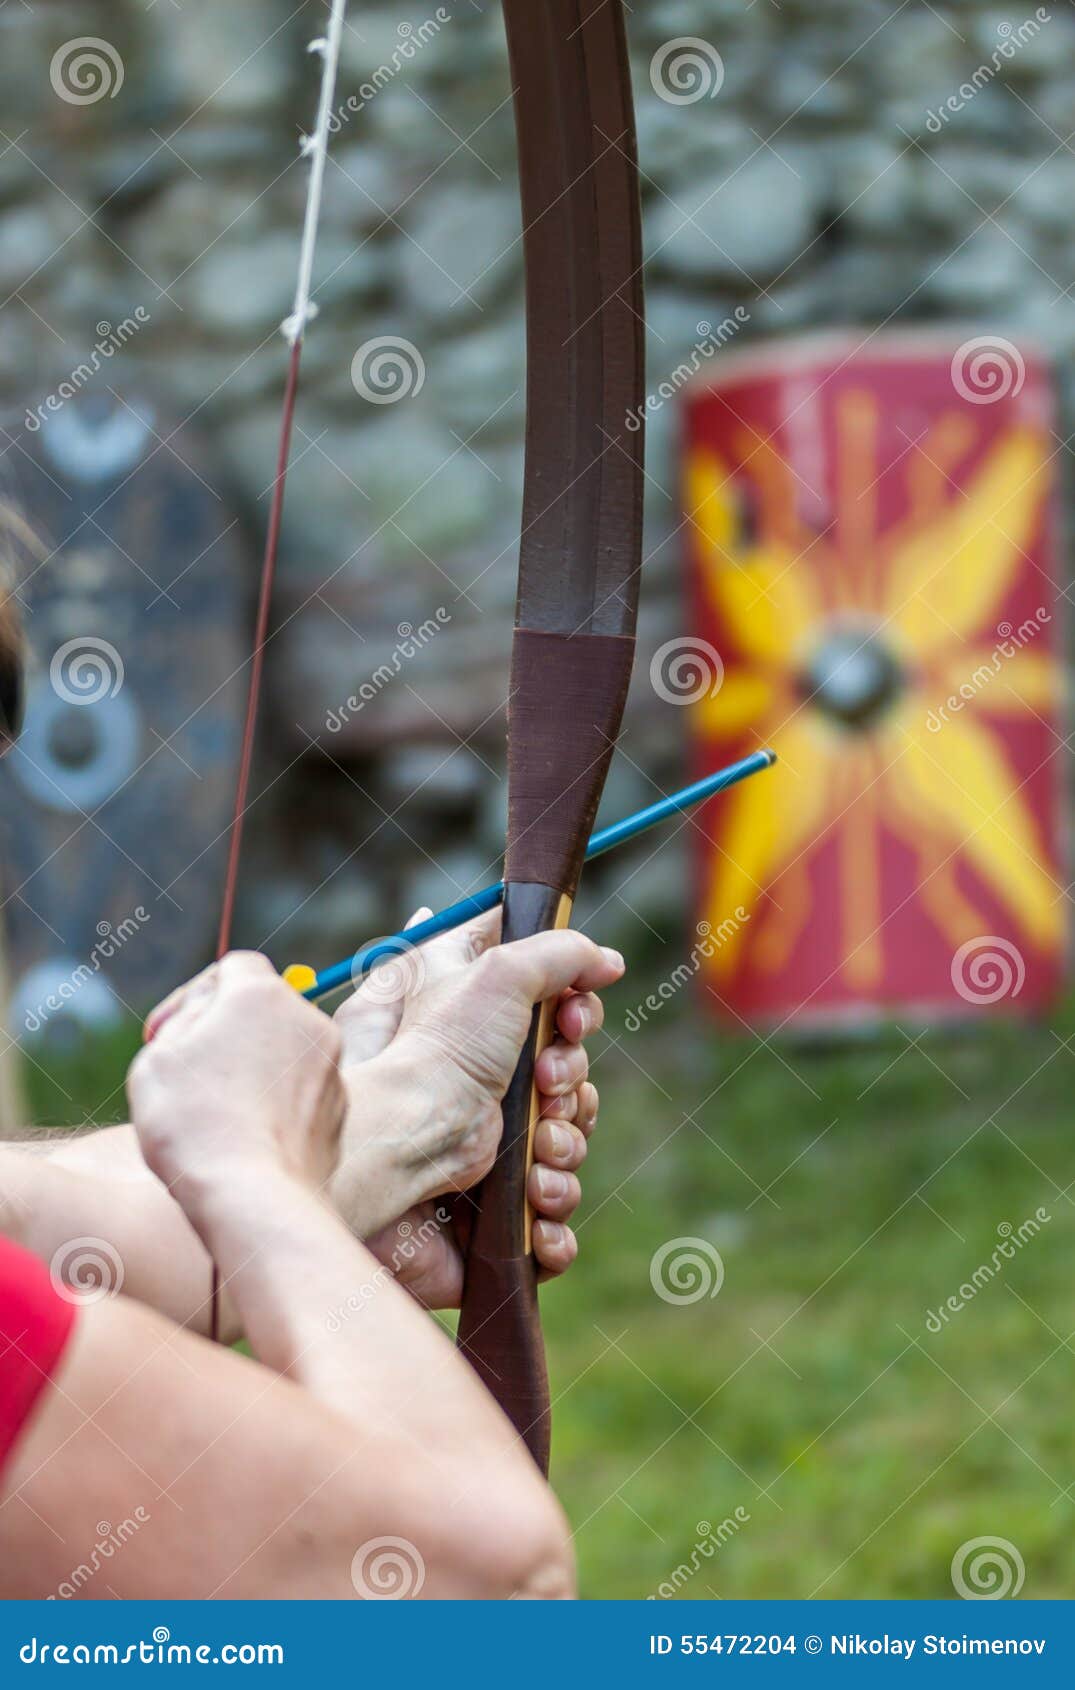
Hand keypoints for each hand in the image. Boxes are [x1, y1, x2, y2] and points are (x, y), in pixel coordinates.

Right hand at [129, 953, 345, 1224]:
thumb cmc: (193, 1123)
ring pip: (282, 1053)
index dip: (191, 996)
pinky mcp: (338, 1111)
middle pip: (261, 1009)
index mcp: (262, 995)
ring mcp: (331, 1068)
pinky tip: (242, 1137)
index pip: (233, 968)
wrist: (252, 1197)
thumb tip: (208, 1015)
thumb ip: (184, 1019)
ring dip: (250, 1069)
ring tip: (211, 1113)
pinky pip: (298, 1093)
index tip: (160, 1034)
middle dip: (223, 1031)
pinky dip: (273, 1104)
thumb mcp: (157, 1056)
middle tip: (184, 1072)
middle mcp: (308, 1021)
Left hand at [331, 912, 621, 1300]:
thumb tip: (609, 960)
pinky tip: (535, 1209)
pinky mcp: (491, 1208)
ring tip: (537, 1156)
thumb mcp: (499, 972)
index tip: (571, 1018)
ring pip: (568, 1144)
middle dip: (572, 1084)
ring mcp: (487, 1144)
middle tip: (545, 1086)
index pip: (550, 1006)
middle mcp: (483, 1078)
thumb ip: (561, 954)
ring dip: (566, 1149)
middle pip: (568, 1075)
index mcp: (478, 1024)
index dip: (573, 1011)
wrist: (396, 1147)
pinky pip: (550, 1216)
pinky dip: (554, 1218)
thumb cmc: (437, 1054)